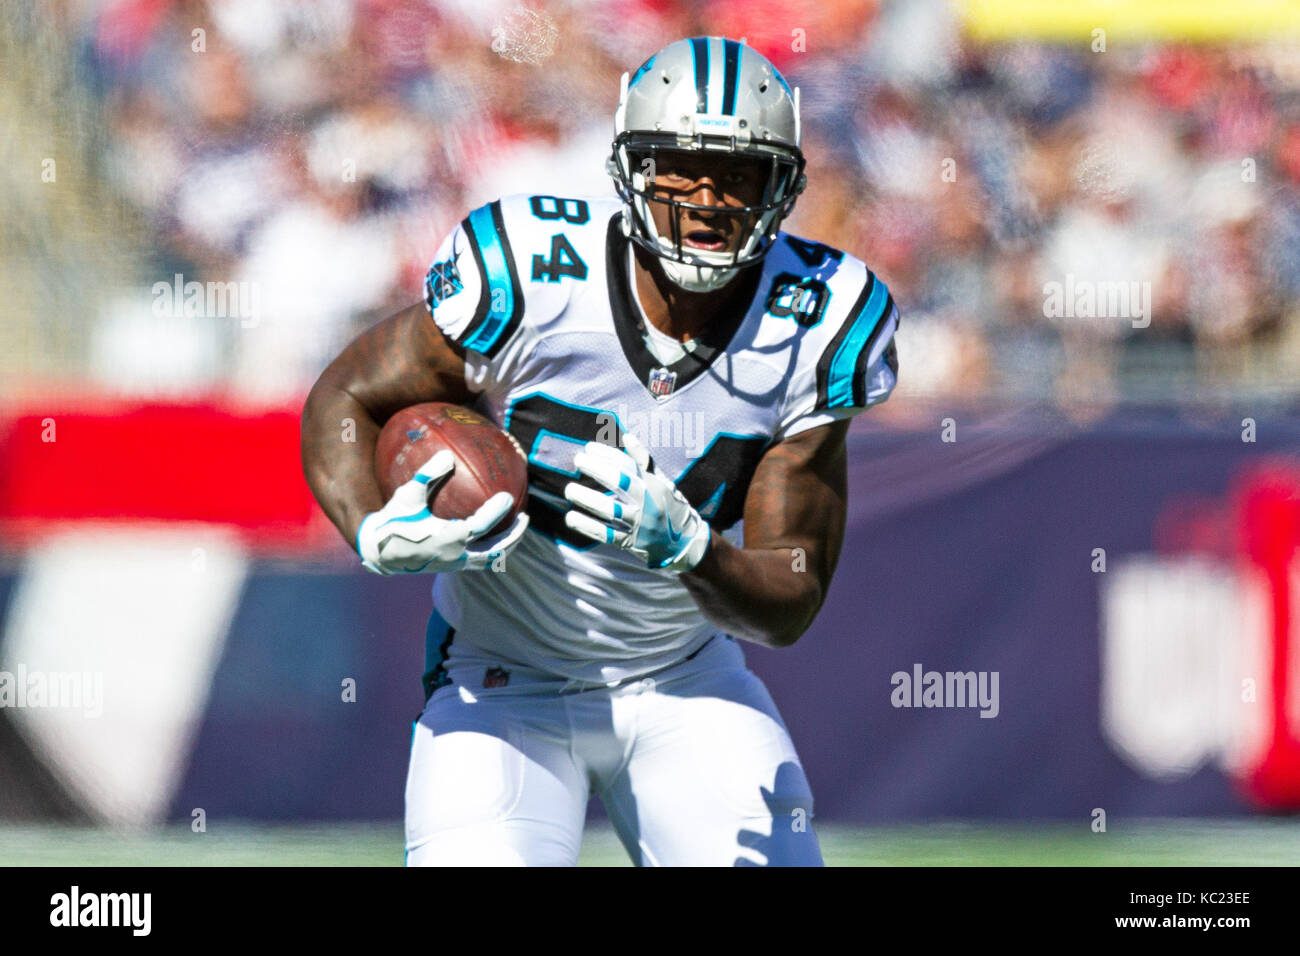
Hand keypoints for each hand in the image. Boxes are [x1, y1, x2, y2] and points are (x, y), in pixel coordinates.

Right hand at [357, 450, 528, 573]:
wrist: (379, 551)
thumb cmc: (393, 520)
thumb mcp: (409, 494)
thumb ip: (428, 475)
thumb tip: (448, 455)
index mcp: (448, 539)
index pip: (482, 526)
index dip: (497, 511)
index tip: (509, 497)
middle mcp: (456, 555)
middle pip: (495, 550)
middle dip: (514, 536)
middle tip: (525, 517)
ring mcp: (455, 564)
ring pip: (489, 560)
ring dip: (506, 546)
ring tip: (516, 528)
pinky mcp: (451, 567)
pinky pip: (478, 561)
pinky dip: (491, 550)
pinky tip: (494, 534)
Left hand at [563, 432, 710, 571]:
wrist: (684, 544)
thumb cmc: (671, 507)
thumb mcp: (663, 482)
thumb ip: (644, 462)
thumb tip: (627, 437)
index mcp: (653, 485)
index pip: (628, 465)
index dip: (607, 455)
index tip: (588, 448)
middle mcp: (647, 503)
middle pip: (620, 483)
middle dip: (597, 469)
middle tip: (578, 460)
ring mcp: (638, 524)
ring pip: (610, 509)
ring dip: (587, 499)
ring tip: (569, 490)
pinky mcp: (630, 542)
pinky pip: (606, 534)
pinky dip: (587, 526)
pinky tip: (571, 517)